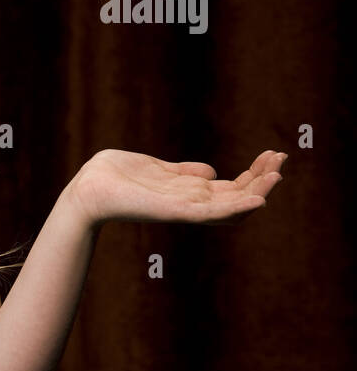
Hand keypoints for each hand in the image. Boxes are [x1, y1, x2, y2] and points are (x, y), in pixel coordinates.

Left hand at [67, 148, 285, 226]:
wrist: (87, 189)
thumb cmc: (114, 178)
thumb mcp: (157, 169)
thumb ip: (184, 173)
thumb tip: (211, 172)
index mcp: (188, 192)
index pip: (231, 188)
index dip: (254, 174)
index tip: (273, 155)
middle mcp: (190, 203)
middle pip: (237, 196)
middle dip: (263, 179)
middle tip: (283, 158)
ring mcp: (184, 209)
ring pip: (231, 206)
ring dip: (257, 191)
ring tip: (277, 175)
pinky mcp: (174, 211)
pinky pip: (211, 214)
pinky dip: (235, 209)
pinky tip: (256, 201)